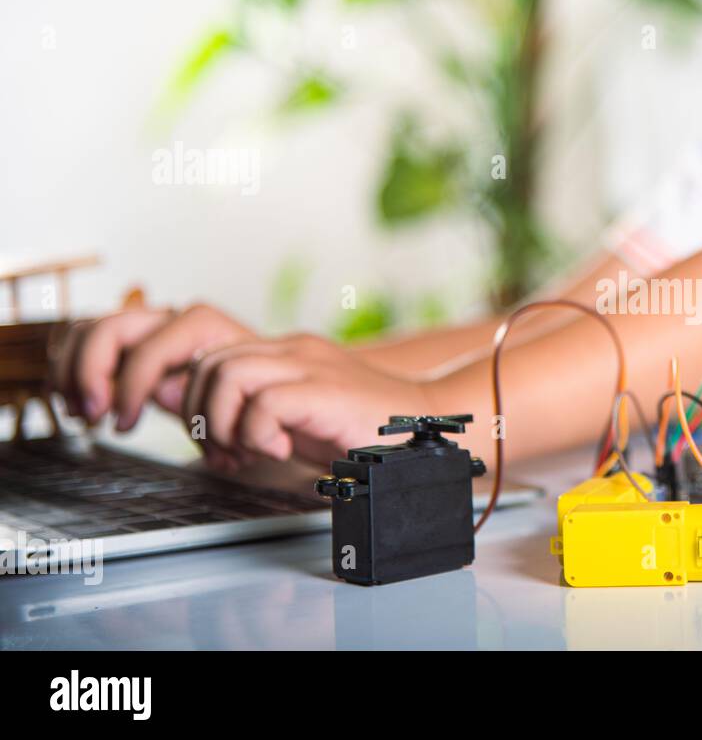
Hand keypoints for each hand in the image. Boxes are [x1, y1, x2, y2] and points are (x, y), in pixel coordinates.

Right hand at [53, 304, 252, 429]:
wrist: (261, 390)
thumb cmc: (255, 398)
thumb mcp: (242, 401)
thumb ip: (205, 394)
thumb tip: (167, 395)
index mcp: (202, 325)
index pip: (147, 349)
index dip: (129, 388)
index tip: (124, 424)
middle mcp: (170, 319)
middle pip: (107, 328)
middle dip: (88, 373)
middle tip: (91, 416)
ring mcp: (148, 328)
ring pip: (89, 330)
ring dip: (72, 371)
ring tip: (80, 412)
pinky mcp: (133, 346)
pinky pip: (87, 344)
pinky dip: (72, 371)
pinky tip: (76, 404)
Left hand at [182, 333, 428, 469]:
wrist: (426, 429)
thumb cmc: (359, 433)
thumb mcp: (288, 422)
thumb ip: (237, 409)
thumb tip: (170, 400)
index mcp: (283, 352)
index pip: (207, 355)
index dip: (194, 403)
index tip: (213, 448)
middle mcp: (293, 349)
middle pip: (208, 363)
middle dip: (202, 417)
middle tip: (227, 456)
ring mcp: (311, 365)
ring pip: (228, 374)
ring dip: (225, 425)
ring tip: (250, 453)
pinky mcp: (326, 390)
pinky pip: (264, 402)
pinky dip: (258, 435)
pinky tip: (279, 452)